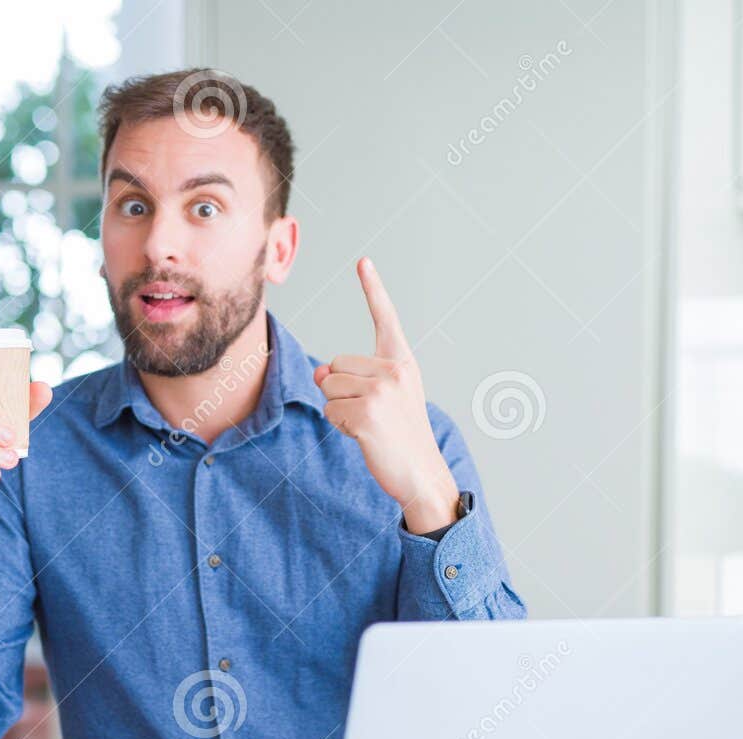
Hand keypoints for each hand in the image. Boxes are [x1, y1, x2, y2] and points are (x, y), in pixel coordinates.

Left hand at [314, 258, 459, 535]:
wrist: (421, 473)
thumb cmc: (400, 436)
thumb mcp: (384, 399)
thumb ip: (354, 378)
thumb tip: (320, 373)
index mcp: (402, 362)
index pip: (385, 319)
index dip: (373, 289)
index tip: (362, 261)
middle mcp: (395, 371)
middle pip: (336, 365)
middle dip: (341, 391)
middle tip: (372, 415)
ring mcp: (381, 392)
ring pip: (329, 389)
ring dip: (339, 411)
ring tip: (370, 426)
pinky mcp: (366, 414)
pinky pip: (330, 411)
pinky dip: (340, 427)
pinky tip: (365, 437)